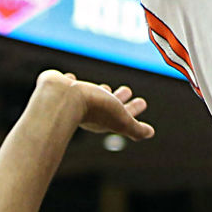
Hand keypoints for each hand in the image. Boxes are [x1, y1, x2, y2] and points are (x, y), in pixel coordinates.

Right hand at [33, 70, 155, 141]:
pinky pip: (68, 84)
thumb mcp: (122, 120)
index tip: (142, 102)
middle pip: (109, 104)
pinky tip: (71, 78)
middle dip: (119, 98)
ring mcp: (75, 100)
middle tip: (127, 90)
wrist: (64, 99)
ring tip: (105, 87)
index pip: (124, 115)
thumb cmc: (94, 110)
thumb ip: (135, 129)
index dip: (134, 109)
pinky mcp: (62, 88)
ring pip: (90, 95)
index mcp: (105, 118)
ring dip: (100, 92)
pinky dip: (70, 81)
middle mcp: (90, 111)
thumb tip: (149, 133)